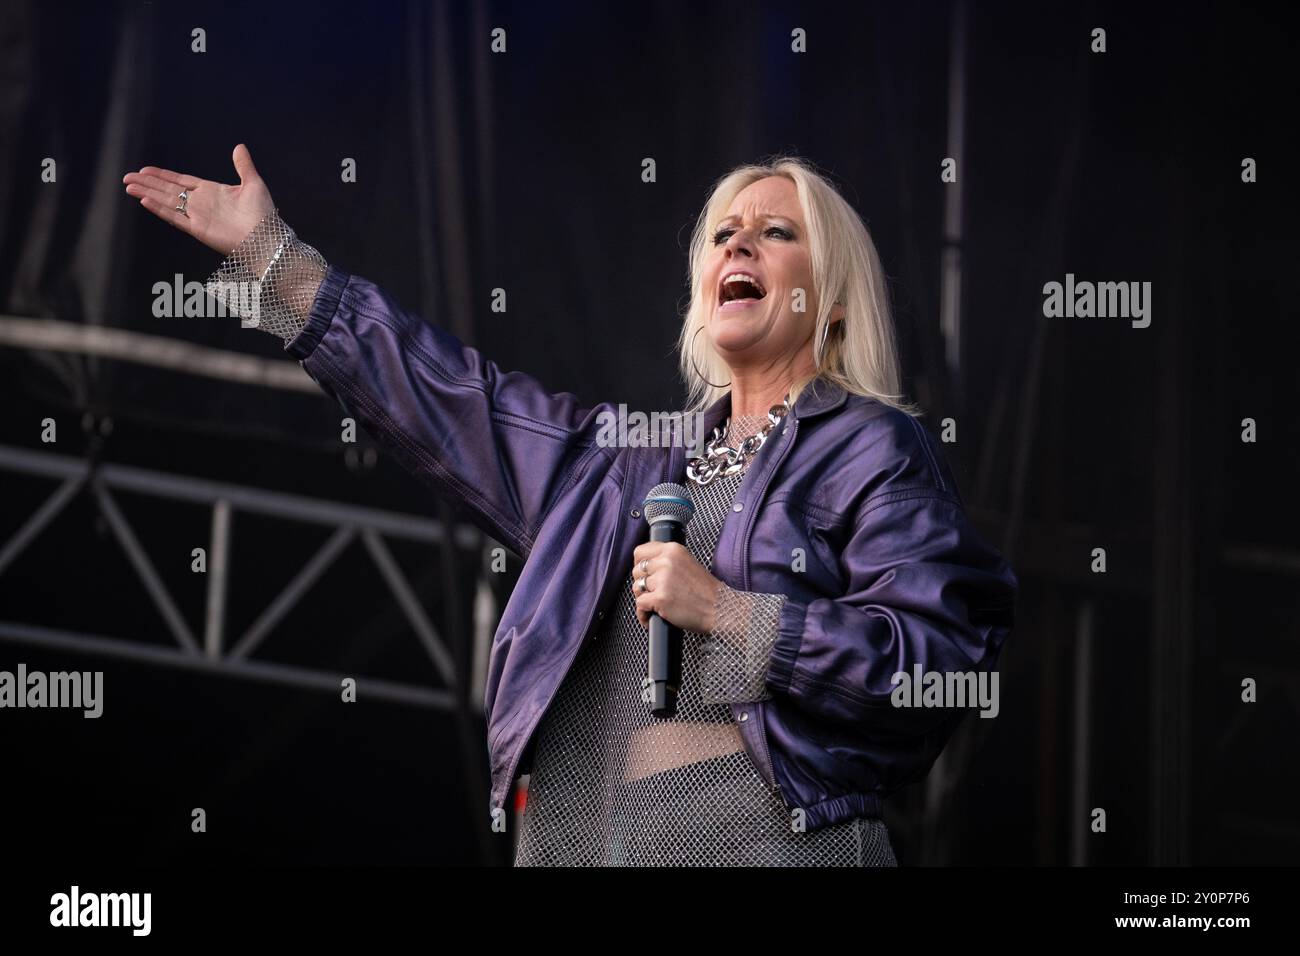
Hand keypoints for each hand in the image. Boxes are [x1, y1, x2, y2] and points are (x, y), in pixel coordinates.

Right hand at [122, 144, 273, 255]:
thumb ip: (243, 165)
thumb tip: (239, 146)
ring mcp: (198, 216)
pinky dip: (160, 208)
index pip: (181, 180)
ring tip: (129, 187)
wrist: (266, 237)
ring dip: (147, 193)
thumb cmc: (263, 213)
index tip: (145, 170)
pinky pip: (175, 217)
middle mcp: (201, 203)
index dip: (163, 175)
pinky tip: (145, 200)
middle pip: (168, 190)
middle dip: (148, 183)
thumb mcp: (253, 183)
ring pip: (166, 202)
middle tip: (127, 177)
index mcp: (211, 191)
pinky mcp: (198, 229)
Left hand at [631, 541, 721, 632]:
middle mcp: (666, 561)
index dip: (639, 565)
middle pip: (636, 571)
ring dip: (643, 599)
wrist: (720, 608)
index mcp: (673, 550)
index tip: (645, 574)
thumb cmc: (705, 590)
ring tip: (655, 605)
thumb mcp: (686, 563)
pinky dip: (643, 615)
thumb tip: (643, 567)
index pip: (640, 552)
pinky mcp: (660, 598)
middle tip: (654, 593)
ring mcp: (663, 580)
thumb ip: (667, 561)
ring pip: (637, 588)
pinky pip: (639, 605)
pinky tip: (651, 618)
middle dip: (642, 584)